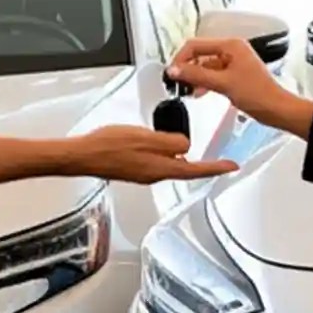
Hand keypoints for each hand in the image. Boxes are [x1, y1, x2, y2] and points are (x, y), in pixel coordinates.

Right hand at [74, 125, 237, 182]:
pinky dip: (165, 153)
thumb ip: (169, 141)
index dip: (216, 168)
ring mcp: (143, 172)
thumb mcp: (144, 138)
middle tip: (217, 159)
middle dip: (202, 163)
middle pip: (186, 169)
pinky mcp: (134, 168)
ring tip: (190, 147)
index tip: (231, 166)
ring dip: (182, 156)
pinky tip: (161, 144)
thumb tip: (185, 144)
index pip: (196, 170)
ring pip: (171, 164)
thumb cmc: (107, 147)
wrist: (81, 156)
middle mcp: (154, 174)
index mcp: (160, 168)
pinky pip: (157, 161)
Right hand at [167, 37, 312, 135]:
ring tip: (186, 90)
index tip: (172, 72)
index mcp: (231, 45)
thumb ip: (196, 75)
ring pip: (206, 66)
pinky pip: (213, 74)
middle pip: (200, 54)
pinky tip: (199, 92)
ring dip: (195, 77)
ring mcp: (233, 63)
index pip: (196, 45)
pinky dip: (204, 82)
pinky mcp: (234, 75)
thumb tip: (175, 69)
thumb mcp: (222, 83)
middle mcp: (232, 50)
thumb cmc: (259, 94)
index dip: (181, 58)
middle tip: (177, 82)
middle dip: (188, 68)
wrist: (277, 109)